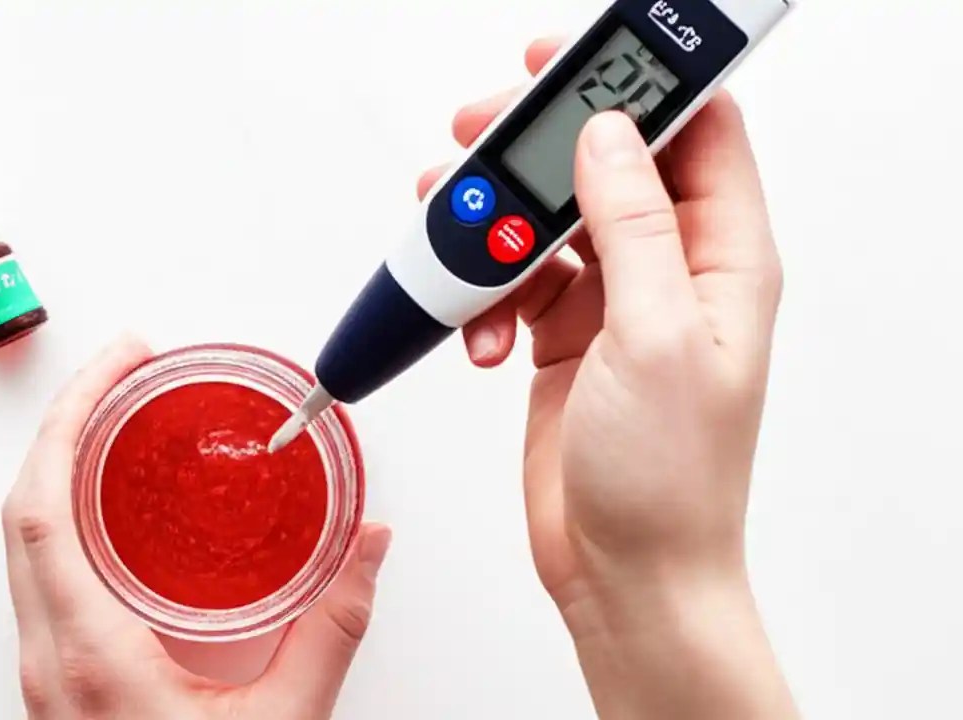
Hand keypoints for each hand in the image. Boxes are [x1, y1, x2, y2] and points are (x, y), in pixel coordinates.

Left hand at [2, 337, 391, 718]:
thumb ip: (332, 628)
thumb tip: (370, 546)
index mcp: (86, 655)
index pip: (42, 506)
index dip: (71, 418)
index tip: (119, 364)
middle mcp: (46, 655)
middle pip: (21, 508)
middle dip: (65, 420)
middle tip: (125, 370)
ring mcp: (42, 670)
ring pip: (24, 542)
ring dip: (59, 466)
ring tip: (117, 419)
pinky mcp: (55, 680)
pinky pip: (42, 574)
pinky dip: (67, 514)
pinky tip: (114, 505)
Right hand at [430, 39, 797, 717]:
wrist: (622, 574)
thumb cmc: (665, 480)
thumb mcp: (655, 336)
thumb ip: (629, 226)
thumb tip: (605, 137)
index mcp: (723, 260)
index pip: (698, 133)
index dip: (639, 84)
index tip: (571, 59)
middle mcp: (670, 272)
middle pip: (600, 165)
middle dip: (532, 150)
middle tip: (476, 138)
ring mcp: (613, 304)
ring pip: (544, 222)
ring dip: (491, 229)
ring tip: (454, 246)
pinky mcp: (562, 337)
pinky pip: (512, 283)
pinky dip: (481, 298)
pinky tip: (477, 337)